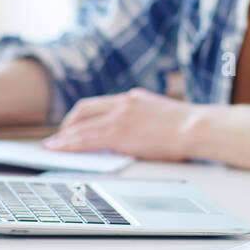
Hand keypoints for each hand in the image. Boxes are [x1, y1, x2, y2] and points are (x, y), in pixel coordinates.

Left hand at [42, 87, 196, 160]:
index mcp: (133, 98)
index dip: (80, 117)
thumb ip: (140, 121)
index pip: (98, 105)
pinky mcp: (119, 131)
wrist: (197, 127)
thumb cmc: (187, 128)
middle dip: (67, 126)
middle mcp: (123, 103)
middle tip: (58, 139)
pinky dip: (69, 145)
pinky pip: (86, 139)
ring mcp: (120, 115)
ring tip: (52, 148)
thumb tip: (129, 138)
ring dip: (63, 138)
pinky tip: (60, 151)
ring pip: (80, 126)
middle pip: (83, 110)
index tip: (71, 127)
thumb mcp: (160, 116)